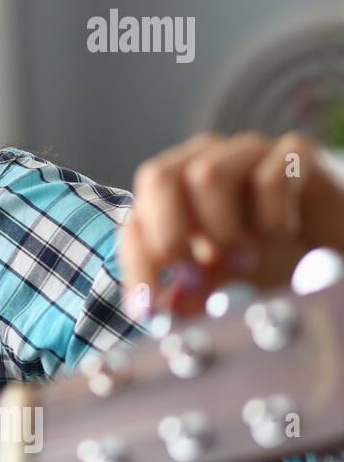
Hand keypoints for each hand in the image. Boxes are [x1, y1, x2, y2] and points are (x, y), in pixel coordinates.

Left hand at [119, 130, 343, 317]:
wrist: (333, 250)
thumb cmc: (272, 263)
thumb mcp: (223, 284)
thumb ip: (189, 292)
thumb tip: (159, 310)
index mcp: (175, 191)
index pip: (136, 219)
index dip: (139, 265)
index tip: (150, 309)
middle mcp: (205, 161)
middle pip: (159, 177)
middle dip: (171, 235)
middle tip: (199, 273)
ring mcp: (249, 152)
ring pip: (207, 173)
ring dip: (223, 229)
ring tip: (246, 259)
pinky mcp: (296, 154)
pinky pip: (271, 176)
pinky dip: (273, 217)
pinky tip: (286, 235)